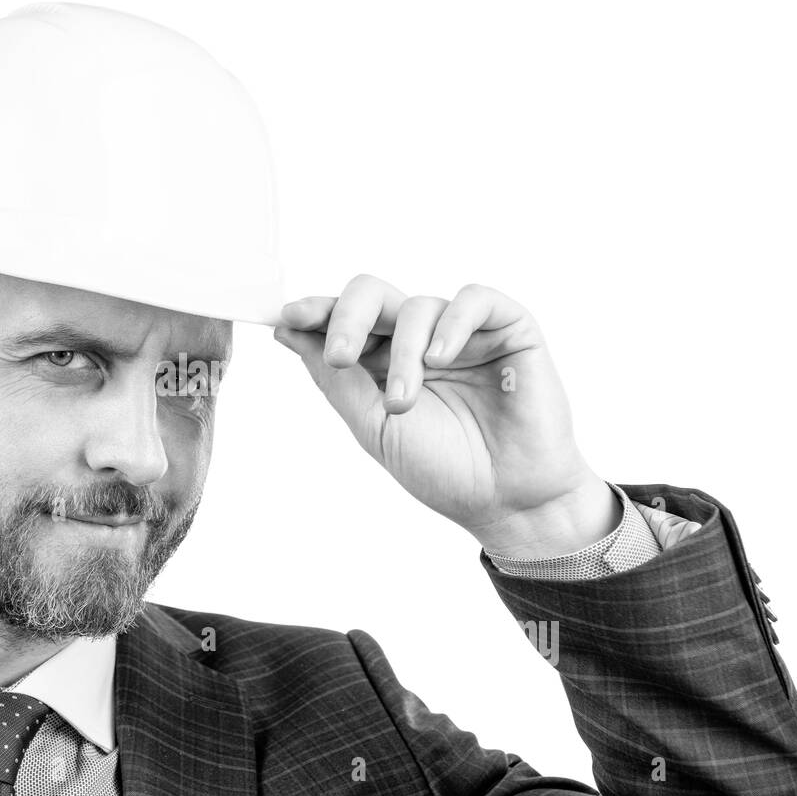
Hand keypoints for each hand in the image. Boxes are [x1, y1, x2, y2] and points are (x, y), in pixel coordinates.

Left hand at [274, 277, 619, 557]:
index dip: (316, 311)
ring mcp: (463, 333)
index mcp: (382, 360)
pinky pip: (476, 300)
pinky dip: (453, 323)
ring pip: (419, 307)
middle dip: (348, 318)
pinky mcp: (509, 329)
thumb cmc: (444, 468)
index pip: (344, 319)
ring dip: (404, 353)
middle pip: (374, 295)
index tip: (289, 317)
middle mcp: (420, 340)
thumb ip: (335, 378)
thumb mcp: (373, 427)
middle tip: (341, 355)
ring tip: (403, 402)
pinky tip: (442, 358)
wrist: (507, 500)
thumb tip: (286, 332)